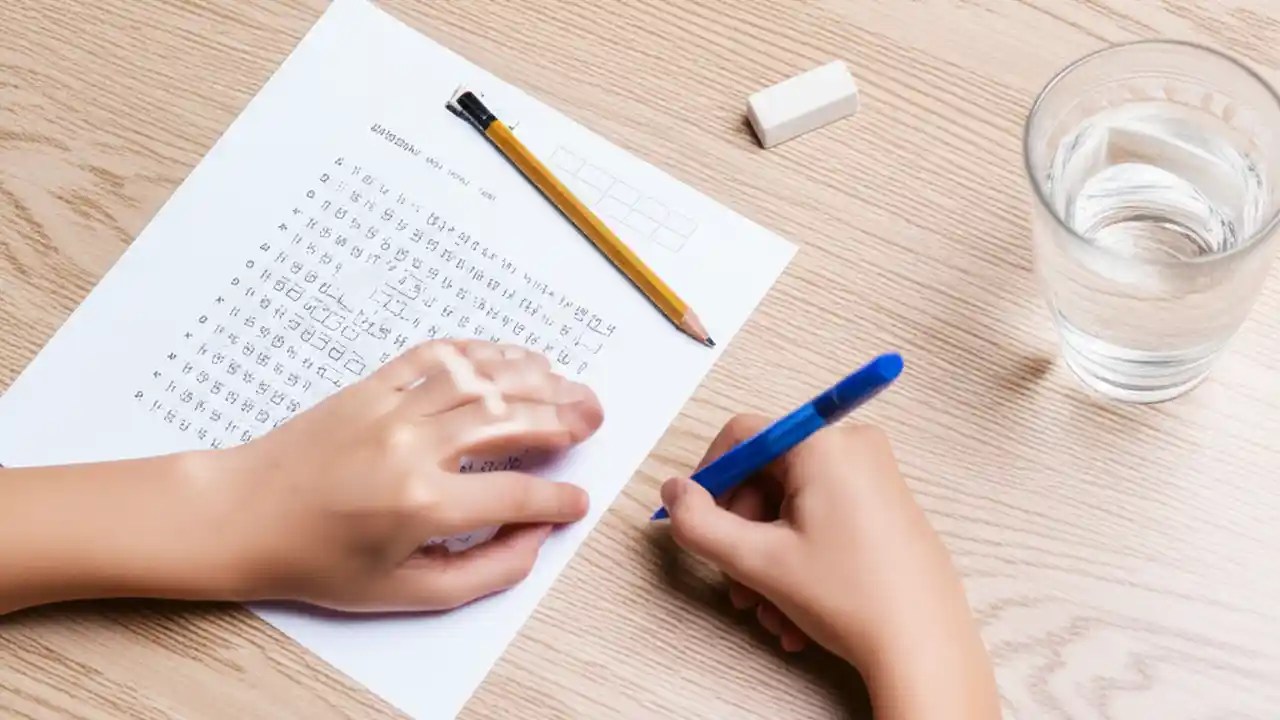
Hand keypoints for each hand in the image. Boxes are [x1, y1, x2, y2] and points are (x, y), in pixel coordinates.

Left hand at [207, 339, 602, 611]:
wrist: (240, 516)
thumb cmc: (317, 561)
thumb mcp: (406, 592)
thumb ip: (485, 573)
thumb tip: (535, 539)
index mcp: (424, 505)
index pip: (519, 493)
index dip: (560, 497)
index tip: (579, 500)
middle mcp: (414, 448)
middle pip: (511, 420)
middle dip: (564, 418)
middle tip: (595, 419)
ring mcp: (391, 408)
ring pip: (482, 378)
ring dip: (534, 377)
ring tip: (568, 384)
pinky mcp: (371, 385)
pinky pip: (437, 355)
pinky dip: (480, 351)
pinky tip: (510, 358)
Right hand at [661, 415, 998, 718]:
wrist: (923, 645)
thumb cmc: (851, 597)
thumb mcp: (758, 560)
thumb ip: (701, 523)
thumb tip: (675, 492)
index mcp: (823, 446)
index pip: (744, 435)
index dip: (711, 476)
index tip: (697, 516)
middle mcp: (854, 448)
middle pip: (768, 474)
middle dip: (742, 531)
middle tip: (734, 578)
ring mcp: (875, 476)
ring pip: (793, 504)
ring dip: (767, 555)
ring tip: (767, 608)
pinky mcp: (886, 505)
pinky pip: (823, 516)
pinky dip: (799, 556)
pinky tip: (794, 608)